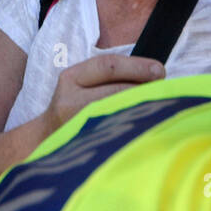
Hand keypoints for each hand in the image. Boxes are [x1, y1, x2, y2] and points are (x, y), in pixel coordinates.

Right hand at [44, 53, 163, 133]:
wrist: (46, 137)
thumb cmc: (74, 106)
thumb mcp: (82, 84)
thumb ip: (109, 76)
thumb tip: (153, 73)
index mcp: (71, 78)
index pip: (107, 65)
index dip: (137, 66)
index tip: (160, 70)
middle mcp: (70, 100)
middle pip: (114, 89)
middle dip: (143, 87)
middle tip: (164, 88)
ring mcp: (76, 125)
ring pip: (117, 111)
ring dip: (142, 106)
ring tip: (159, 104)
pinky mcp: (85, 144)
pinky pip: (115, 132)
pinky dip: (133, 124)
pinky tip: (146, 123)